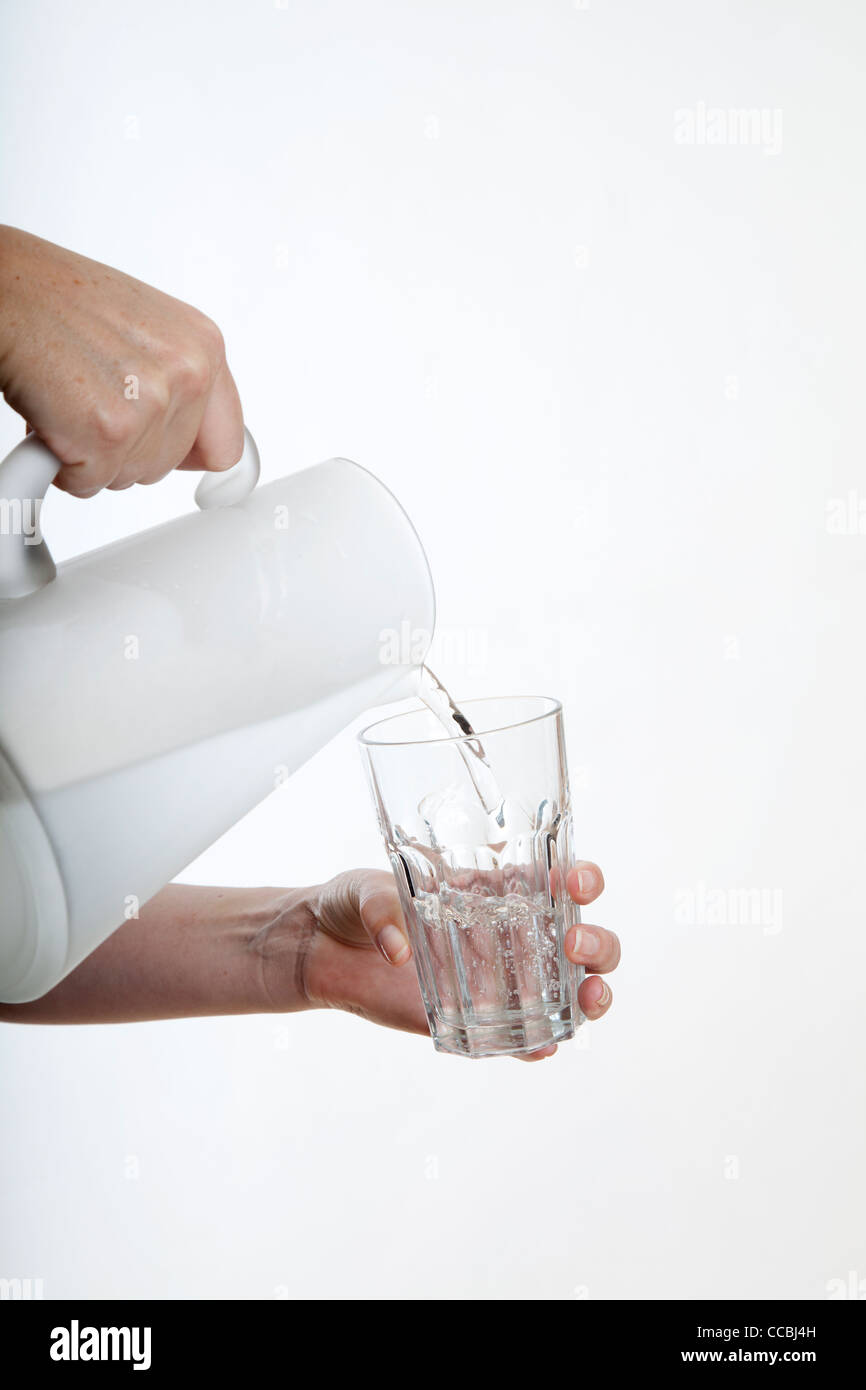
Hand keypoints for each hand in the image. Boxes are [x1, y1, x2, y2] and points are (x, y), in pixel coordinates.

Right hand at [0, 225, 243, 495]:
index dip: (187, 457)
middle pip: (168, 466)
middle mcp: (187, 372)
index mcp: (203, 347)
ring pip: (130, 476)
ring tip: (70, 401)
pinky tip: (52, 419)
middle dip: (125, 448)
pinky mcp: (108, 432)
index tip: (164, 453)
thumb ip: (178, 383)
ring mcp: (150, 403)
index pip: (226, 444)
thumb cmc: (58, 303)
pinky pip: (90, 483)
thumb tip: (196, 442)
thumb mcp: (143, 331)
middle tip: (89, 403)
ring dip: (92, 453)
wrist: (5, 287)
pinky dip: (62, 465)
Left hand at [282, 860, 618, 1060]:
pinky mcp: (476, 1023)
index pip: (559, 880)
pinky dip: (541, 1046)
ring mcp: (499, 983)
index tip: (573, 879)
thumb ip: (381, 909)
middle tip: (574, 941)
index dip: (582, 879)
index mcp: (497, 888)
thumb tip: (398, 949)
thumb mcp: (364, 890)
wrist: (323, 949)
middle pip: (583, 940)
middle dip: (597, 942)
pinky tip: (544, 1047)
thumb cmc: (354, 903)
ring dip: (592, 993)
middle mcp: (510, 934)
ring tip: (586, 997)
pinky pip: (522, 1040)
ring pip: (569, 991)